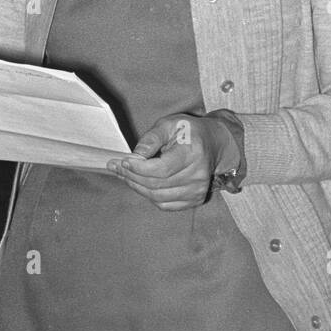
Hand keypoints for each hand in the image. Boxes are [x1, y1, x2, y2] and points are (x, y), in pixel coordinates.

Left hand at [106, 113, 229, 210]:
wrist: (213, 144)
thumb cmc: (189, 132)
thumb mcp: (169, 124)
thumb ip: (152, 138)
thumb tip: (136, 155)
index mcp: (193, 153)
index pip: (161, 169)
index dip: (139, 168)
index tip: (123, 161)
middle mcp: (198, 175)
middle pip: (157, 185)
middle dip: (132, 177)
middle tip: (116, 168)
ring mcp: (198, 190)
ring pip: (158, 197)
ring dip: (138, 188)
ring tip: (125, 175)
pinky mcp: (195, 199)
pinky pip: (165, 205)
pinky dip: (150, 197)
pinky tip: (141, 185)